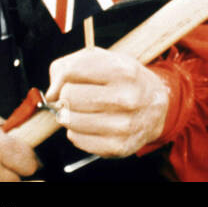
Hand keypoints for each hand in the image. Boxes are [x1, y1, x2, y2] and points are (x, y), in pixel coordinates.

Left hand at [45, 47, 170, 157]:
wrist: (157, 106)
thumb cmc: (124, 81)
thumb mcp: (107, 60)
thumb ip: (72, 65)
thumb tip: (51, 93)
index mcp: (125, 70)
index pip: (72, 70)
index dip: (62, 76)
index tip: (66, 81)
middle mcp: (127, 97)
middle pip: (69, 95)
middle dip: (66, 96)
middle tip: (76, 98)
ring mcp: (124, 124)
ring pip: (70, 119)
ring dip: (69, 115)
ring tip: (82, 111)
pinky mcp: (118, 146)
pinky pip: (76, 139)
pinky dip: (76, 132)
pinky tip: (90, 125)